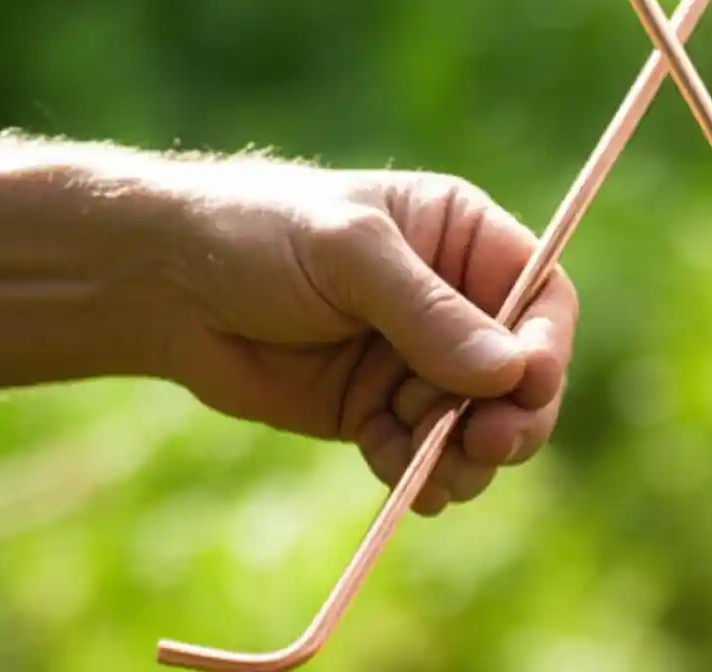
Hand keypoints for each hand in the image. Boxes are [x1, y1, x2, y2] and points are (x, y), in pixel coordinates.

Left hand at [155, 164, 577, 515]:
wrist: (165, 286)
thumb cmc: (257, 235)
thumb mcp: (348, 254)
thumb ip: (427, 312)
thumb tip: (509, 373)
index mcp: (462, 239)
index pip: (542, 297)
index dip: (547, 346)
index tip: (525, 385)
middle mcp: (453, 303)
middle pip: (522, 374)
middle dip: (512, 417)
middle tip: (485, 446)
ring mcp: (417, 362)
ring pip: (479, 425)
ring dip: (467, 456)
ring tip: (436, 474)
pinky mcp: (378, 411)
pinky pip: (423, 454)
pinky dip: (418, 473)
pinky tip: (397, 477)